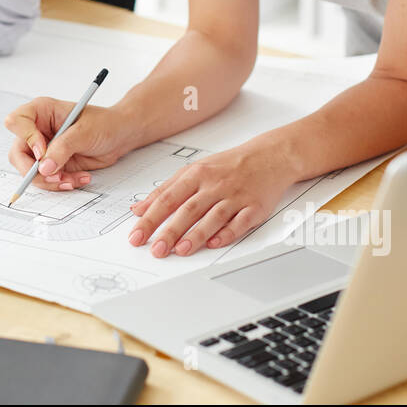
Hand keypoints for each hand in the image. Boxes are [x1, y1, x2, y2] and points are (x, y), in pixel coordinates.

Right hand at [4, 99, 130, 191]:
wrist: (119, 136)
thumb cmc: (104, 124)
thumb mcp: (84, 132)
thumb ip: (63, 148)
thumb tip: (44, 167)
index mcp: (41, 112)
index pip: (16, 122)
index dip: (26, 138)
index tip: (41, 151)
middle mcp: (37, 131)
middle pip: (17, 154)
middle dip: (34, 171)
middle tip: (55, 176)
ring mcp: (43, 150)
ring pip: (30, 172)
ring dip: (51, 180)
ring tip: (72, 180)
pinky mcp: (52, 165)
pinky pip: (47, 180)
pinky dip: (61, 184)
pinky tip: (80, 178)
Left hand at [127, 138, 294, 257]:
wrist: (270, 156)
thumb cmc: (228, 165)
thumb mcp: (193, 170)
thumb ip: (165, 190)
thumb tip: (138, 209)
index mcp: (196, 174)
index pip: (167, 198)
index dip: (150, 218)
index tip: (137, 235)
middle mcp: (215, 184)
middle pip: (188, 209)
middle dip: (170, 231)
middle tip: (155, 249)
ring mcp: (235, 196)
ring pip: (213, 217)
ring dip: (196, 234)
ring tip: (180, 250)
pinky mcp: (254, 207)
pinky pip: (240, 222)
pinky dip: (228, 233)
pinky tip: (215, 243)